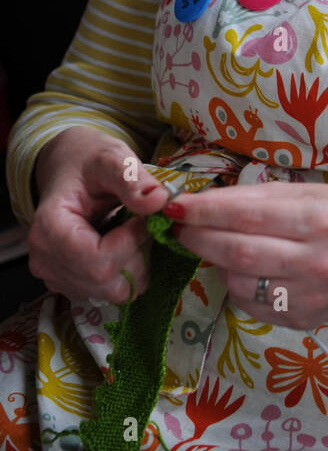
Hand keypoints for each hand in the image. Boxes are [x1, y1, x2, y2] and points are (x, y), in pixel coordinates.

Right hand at [28, 126, 169, 303]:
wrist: (70, 168)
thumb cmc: (87, 162)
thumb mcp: (111, 159)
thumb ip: (132, 180)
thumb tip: (159, 200)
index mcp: (49, 229)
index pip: (99, 261)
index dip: (132, 242)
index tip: (144, 217)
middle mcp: (46, 261)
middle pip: (108, 281)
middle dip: (137, 254)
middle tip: (141, 222)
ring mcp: (56, 276)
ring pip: (114, 291)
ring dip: (135, 263)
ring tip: (131, 230)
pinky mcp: (71, 283)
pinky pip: (110, 291)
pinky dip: (127, 271)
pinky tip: (122, 242)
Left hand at [166, 181, 327, 328]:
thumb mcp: (307, 193)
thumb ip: (257, 197)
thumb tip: (202, 203)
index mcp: (321, 218)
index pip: (249, 215)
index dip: (206, 211)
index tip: (176, 207)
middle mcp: (318, 260)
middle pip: (239, 252)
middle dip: (200, 238)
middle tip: (180, 228)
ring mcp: (310, 295)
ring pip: (240, 282)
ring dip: (217, 263)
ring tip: (215, 246)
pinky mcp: (301, 320)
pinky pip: (251, 303)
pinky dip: (237, 284)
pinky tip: (245, 270)